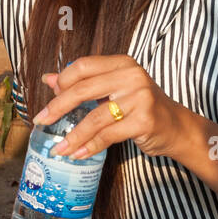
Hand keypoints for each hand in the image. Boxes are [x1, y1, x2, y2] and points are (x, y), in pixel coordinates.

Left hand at [32, 55, 190, 159]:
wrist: (177, 127)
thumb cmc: (140, 107)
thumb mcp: (113, 90)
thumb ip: (84, 83)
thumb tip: (48, 79)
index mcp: (122, 64)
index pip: (83, 67)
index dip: (62, 82)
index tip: (49, 98)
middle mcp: (132, 76)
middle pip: (83, 90)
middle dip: (58, 107)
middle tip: (41, 121)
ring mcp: (140, 98)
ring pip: (94, 118)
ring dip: (73, 136)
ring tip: (58, 148)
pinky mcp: (144, 121)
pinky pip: (108, 135)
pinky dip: (90, 146)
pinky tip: (77, 154)